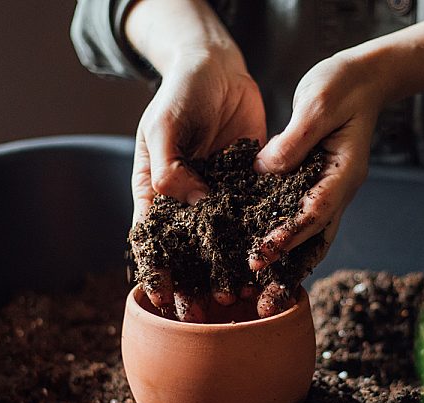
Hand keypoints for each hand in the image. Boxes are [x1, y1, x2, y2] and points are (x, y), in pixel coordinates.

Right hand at [132, 49, 265, 321]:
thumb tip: (189, 202)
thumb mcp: (165, 124)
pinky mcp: (248, 186)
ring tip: (239, 300)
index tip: (163, 300)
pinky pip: (253, 219)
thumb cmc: (180, 92)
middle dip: (194, 284)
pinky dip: (258, 243)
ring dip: (228, 272)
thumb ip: (169, 164)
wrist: (218, 67)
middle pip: (187, 252)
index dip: (156, 271)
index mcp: (155, 190)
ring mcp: (217, 195)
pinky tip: (270, 267)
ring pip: (221, 243)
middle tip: (206, 314)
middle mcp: (186, 199)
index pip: (152, 239)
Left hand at [248, 51, 386, 310]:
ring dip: (287, 262)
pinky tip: (259, 252)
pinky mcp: (315, 184)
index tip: (260, 254)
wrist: (362, 78)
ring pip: (310, 236)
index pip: (315, 214)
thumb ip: (293, 140)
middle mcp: (339, 189)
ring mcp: (329, 189)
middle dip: (287, 265)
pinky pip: (300, 218)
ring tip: (258, 286)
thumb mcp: (317, 104)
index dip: (287, 237)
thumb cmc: (343, 85)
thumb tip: (264, 170)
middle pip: (314, 238)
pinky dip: (284, 238)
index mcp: (344, 173)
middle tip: (257, 289)